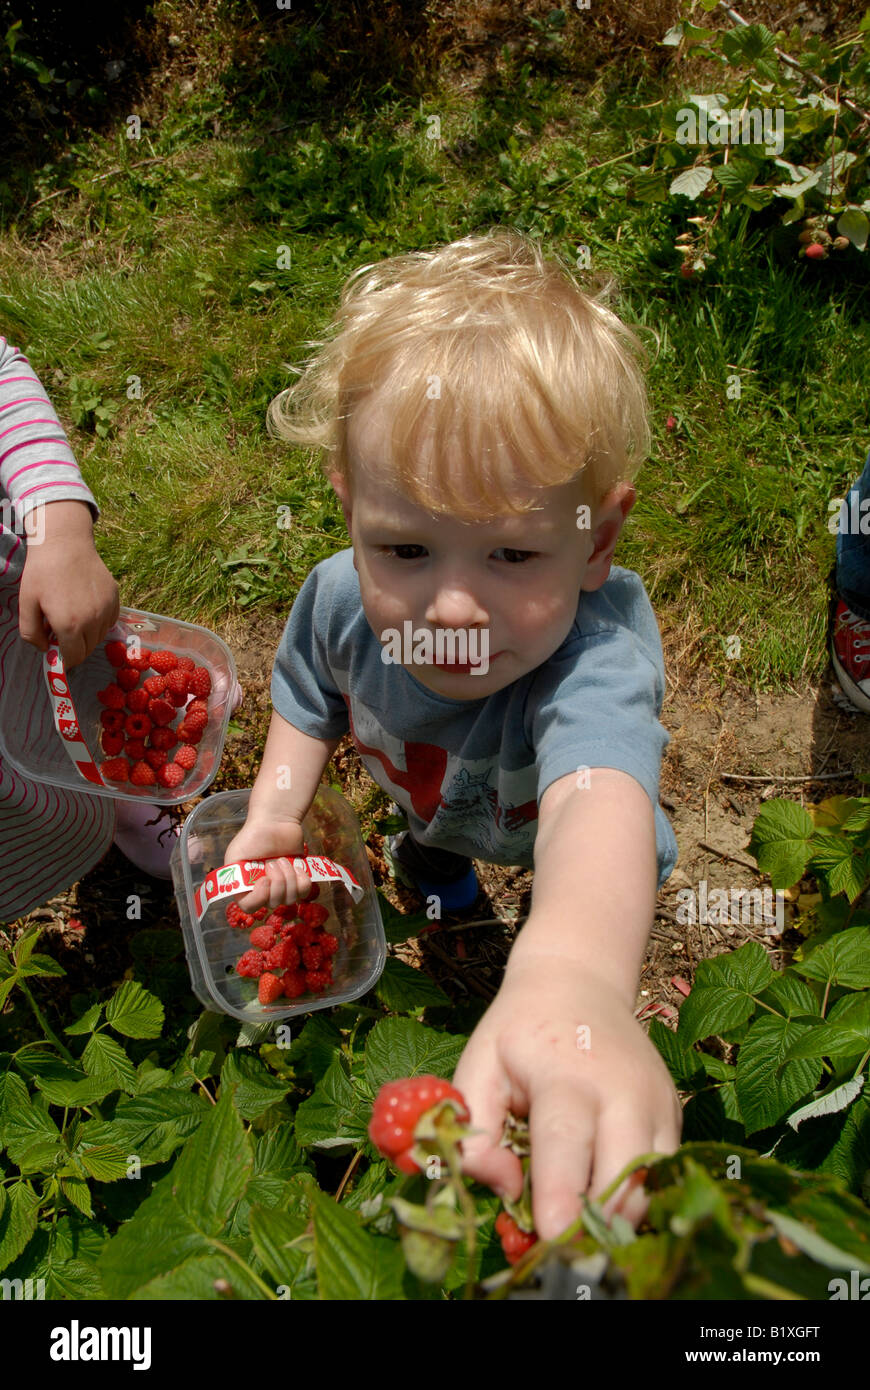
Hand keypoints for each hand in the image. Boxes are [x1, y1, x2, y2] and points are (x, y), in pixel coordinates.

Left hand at [18, 502, 119, 667]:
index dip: (65, 659)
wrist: (65, 543)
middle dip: (75, 647)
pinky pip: (110, 621)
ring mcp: (107, 609)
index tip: (57, 651)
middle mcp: (93, 621)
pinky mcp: (115, 598)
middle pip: (88, 649)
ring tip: (74, 618)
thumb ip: (31, 633)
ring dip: (87, 635)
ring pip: (100, 636)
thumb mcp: (26, 603)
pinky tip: (87, 608)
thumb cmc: (42, 572)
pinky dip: (100, 622)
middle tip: (61, 632)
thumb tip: (44, 649)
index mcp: (69, 625)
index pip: (74, 657)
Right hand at [222, 817, 312, 911]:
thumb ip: (232, 873)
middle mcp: (263, 891)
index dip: (259, 898)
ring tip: (283, 860)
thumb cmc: (252, 836)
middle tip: (273, 861)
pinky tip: (297, 866)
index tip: (264, 879)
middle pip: (273, 903)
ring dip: (289, 878)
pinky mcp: (297, 881)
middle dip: (277, 881)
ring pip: (290, 899)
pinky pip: (304, 892)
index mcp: (245, 887)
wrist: (275, 822)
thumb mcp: (235, 853)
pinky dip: (302, 880)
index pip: (249, 907)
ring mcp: (282, 887)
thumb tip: (244, 890)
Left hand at [452, 956, 681, 1239]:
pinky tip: (603, 1205)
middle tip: (562, 1254)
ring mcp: (657, 1103)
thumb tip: (502, 1188)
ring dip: (617, 1218)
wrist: (579, 981)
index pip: (566, 1139)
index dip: (561, 1192)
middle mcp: (624, 1088)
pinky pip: (661, 1175)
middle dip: (596, 1221)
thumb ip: (476, 1127)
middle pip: (623, 1171)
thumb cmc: (521, 1030)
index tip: (551, 1235)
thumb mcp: (480, 1062)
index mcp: (567, 1072)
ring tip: (578, 1231)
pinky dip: (635, 1200)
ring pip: (650, 1182)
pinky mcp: (673, 1116)